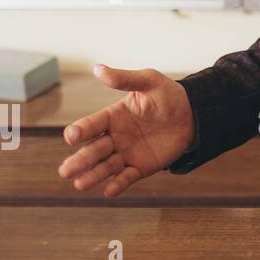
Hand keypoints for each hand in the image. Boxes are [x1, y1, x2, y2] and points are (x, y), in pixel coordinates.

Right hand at [57, 64, 196, 198]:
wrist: (193, 115)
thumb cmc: (168, 95)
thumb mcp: (149, 81)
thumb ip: (125, 78)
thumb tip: (98, 68)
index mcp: (112, 117)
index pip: (91, 125)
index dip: (80, 131)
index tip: (71, 137)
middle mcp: (114, 137)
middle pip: (93, 150)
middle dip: (80, 160)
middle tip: (66, 171)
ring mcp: (126, 154)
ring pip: (105, 167)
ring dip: (93, 176)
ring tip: (80, 184)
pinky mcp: (141, 167)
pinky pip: (127, 177)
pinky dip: (118, 184)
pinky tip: (109, 191)